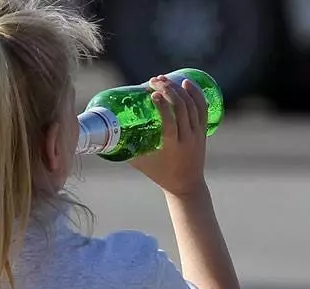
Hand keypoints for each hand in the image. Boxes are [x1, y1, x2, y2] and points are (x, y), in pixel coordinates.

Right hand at [130, 75, 208, 195]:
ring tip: (164, 80)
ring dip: (179, 89)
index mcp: (172, 147)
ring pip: (192, 106)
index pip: (170, 122)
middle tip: (154, 81)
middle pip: (181, 109)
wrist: (186, 186)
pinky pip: (203, 109)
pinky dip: (196, 94)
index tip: (152, 93)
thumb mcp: (141, 163)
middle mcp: (187, 138)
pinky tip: (186, 82)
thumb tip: (106, 133)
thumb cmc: (160, 174)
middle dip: (168, 91)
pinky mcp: (203, 131)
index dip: (163, 106)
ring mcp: (197, 134)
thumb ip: (126, 149)